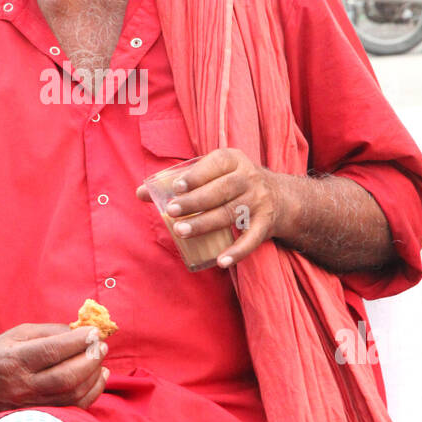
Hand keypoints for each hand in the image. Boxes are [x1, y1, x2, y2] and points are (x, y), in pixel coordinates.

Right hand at [0, 321, 109, 415]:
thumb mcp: (16, 335)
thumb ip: (48, 332)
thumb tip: (80, 332)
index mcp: (14, 360)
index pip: (51, 351)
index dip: (77, 341)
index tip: (93, 331)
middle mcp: (22, 386)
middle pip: (65, 376)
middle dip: (90, 359)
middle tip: (101, 345)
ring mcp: (32, 405)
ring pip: (72, 394)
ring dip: (94, 376)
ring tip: (100, 358)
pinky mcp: (41, 416)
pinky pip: (73, 408)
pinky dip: (92, 392)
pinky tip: (98, 376)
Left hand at [136, 147, 291, 267]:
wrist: (282, 197)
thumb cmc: (233, 183)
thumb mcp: (214, 173)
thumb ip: (181, 181)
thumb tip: (140, 193)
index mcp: (233, 160)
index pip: (215, 165)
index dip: (197, 176)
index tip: (177, 187)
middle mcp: (249, 178)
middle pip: (221, 190)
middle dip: (196, 201)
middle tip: (172, 211)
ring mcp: (259, 202)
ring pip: (231, 213)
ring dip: (206, 224)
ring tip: (181, 232)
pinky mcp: (266, 224)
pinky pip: (251, 240)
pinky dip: (237, 252)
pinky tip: (220, 261)